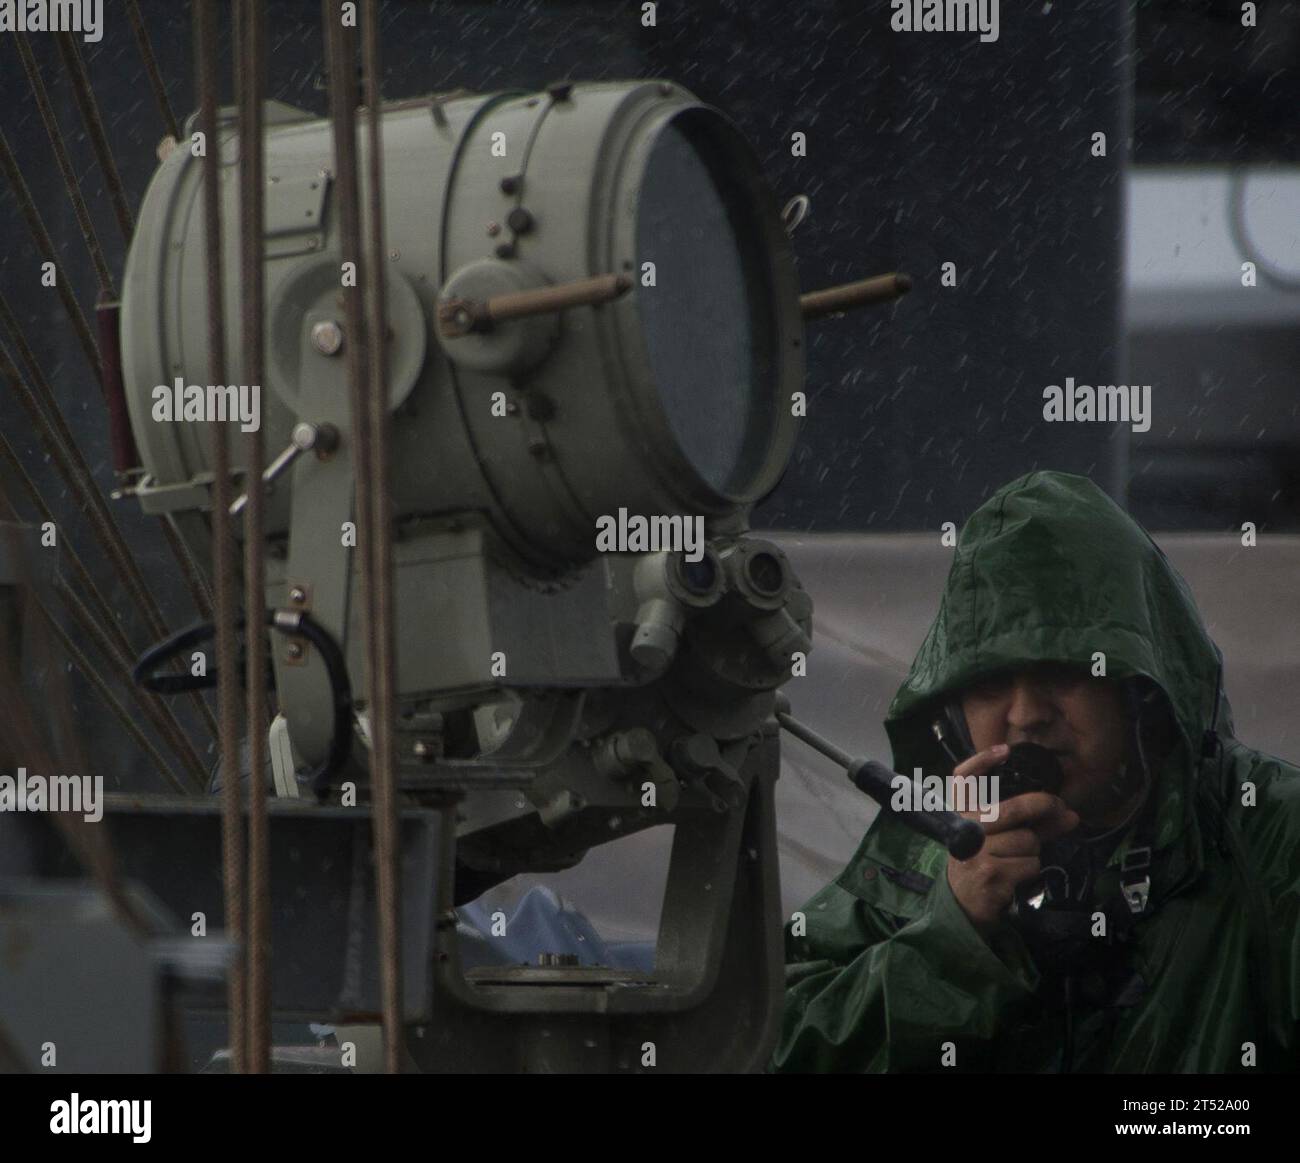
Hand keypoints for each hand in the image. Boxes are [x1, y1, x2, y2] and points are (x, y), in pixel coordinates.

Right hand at [946, 744, 1079, 936]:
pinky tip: (1014, 876)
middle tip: (1063, 811)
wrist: (965, 902)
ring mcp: (976, 851)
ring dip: (1033, 852)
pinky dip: (1030, 870)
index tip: (1005, 751)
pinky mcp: (990, 873)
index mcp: (961, 813)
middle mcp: (964, 828)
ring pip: (1027, 840)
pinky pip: (1029, 863)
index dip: (981, 761)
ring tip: (1017, 860)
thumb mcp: (1000, 838)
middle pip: (1013, 809)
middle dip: (1045, 807)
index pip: (963, 779)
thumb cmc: (986, 862)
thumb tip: (1070, 816)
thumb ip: (1032, 825)